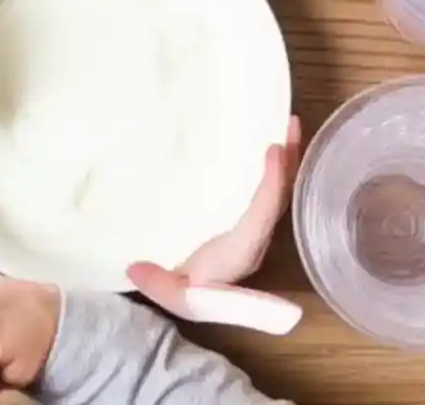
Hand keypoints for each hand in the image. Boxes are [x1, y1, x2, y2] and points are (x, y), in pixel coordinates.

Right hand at [127, 116, 302, 324]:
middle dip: (289, 163)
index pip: (262, 216)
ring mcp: (258, 232)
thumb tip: (134, 267)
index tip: (273, 150)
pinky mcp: (252, 223)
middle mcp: (256, 241)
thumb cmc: (189, 294)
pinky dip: (274, 168)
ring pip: (279, 194)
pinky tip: (271, 145)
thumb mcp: (172, 295)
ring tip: (287, 126)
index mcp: (240, 253)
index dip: (271, 185)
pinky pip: (269, 193)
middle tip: (290, 123)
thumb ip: (156, 285)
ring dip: (286, 161)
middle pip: (280, 199)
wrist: (201, 302)